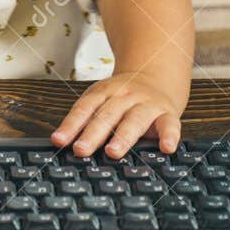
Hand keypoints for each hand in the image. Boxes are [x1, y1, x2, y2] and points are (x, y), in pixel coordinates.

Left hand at [50, 70, 186, 158]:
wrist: (154, 77)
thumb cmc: (122, 99)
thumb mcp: (101, 102)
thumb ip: (85, 121)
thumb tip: (60, 143)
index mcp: (104, 92)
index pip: (85, 108)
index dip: (71, 124)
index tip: (59, 140)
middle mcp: (124, 96)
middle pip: (107, 115)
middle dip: (93, 133)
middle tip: (80, 149)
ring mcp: (146, 104)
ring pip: (134, 120)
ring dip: (123, 136)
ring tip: (112, 152)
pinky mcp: (167, 114)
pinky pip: (169, 125)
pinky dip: (169, 136)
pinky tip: (166, 148)